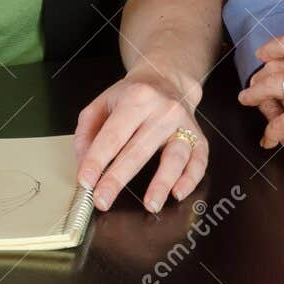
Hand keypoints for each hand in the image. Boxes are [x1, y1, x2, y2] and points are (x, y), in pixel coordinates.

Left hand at [74, 69, 206, 212]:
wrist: (167, 79)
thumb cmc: (132, 95)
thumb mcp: (102, 103)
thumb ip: (87, 132)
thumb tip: (84, 163)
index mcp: (137, 98)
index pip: (113, 135)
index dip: (97, 160)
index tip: (85, 181)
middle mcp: (163, 110)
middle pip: (139, 150)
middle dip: (118, 179)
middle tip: (102, 200)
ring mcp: (184, 123)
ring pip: (175, 156)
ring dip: (162, 183)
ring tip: (150, 204)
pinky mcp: (199, 136)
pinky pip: (198, 160)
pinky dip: (190, 178)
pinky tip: (178, 192)